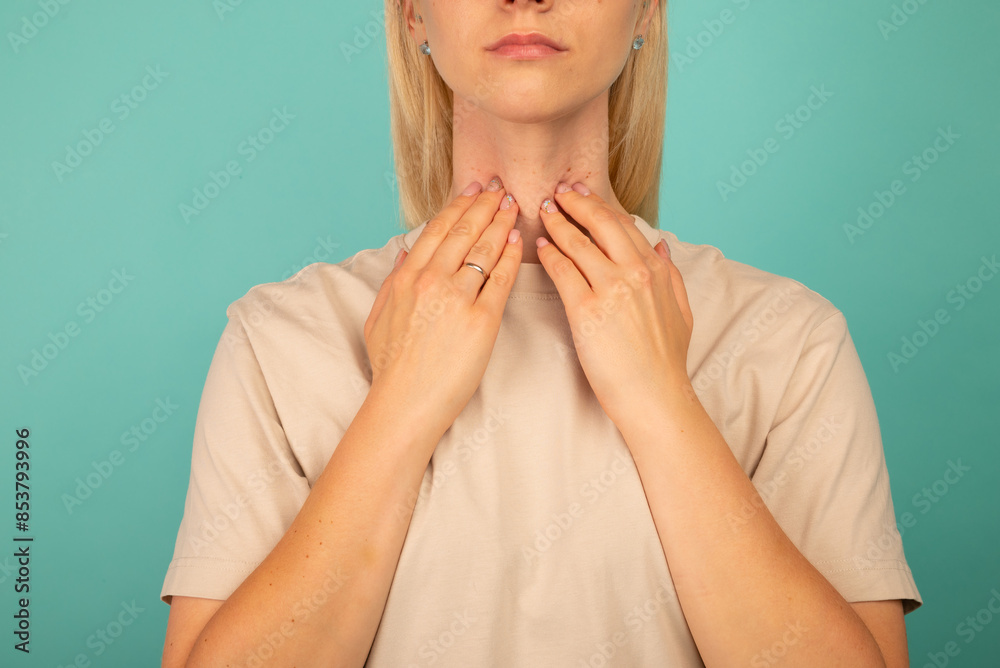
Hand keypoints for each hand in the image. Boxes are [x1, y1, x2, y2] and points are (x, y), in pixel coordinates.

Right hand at [364, 177, 520, 433]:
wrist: (406, 403)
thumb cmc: (392, 368)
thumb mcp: (379, 318)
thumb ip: (392, 282)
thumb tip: (405, 254)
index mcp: (407, 278)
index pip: (437, 229)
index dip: (458, 205)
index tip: (472, 190)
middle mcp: (432, 281)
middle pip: (464, 231)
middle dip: (485, 204)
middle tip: (500, 187)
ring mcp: (458, 299)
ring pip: (485, 249)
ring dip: (501, 222)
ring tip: (514, 206)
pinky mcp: (482, 321)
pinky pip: (501, 279)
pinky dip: (511, 257)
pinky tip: (519, 241)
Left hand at [535, 183, 693, 425]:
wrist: (655, 396)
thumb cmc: (665, 361)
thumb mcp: (681, 310)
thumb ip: (670, 273)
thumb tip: (660, 244)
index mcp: (657, 270)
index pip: (624, 225)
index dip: (600, 206)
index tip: (583, 194)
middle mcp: (635, 273)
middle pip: (601, 223)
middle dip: (576, 202)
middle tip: (557, 192)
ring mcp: (611, 289)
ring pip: (578, 243)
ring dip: (557, 223)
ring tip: (543, 212)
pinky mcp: (587, 310)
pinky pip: (562, 270)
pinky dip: (549, 254)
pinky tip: (540, 247)